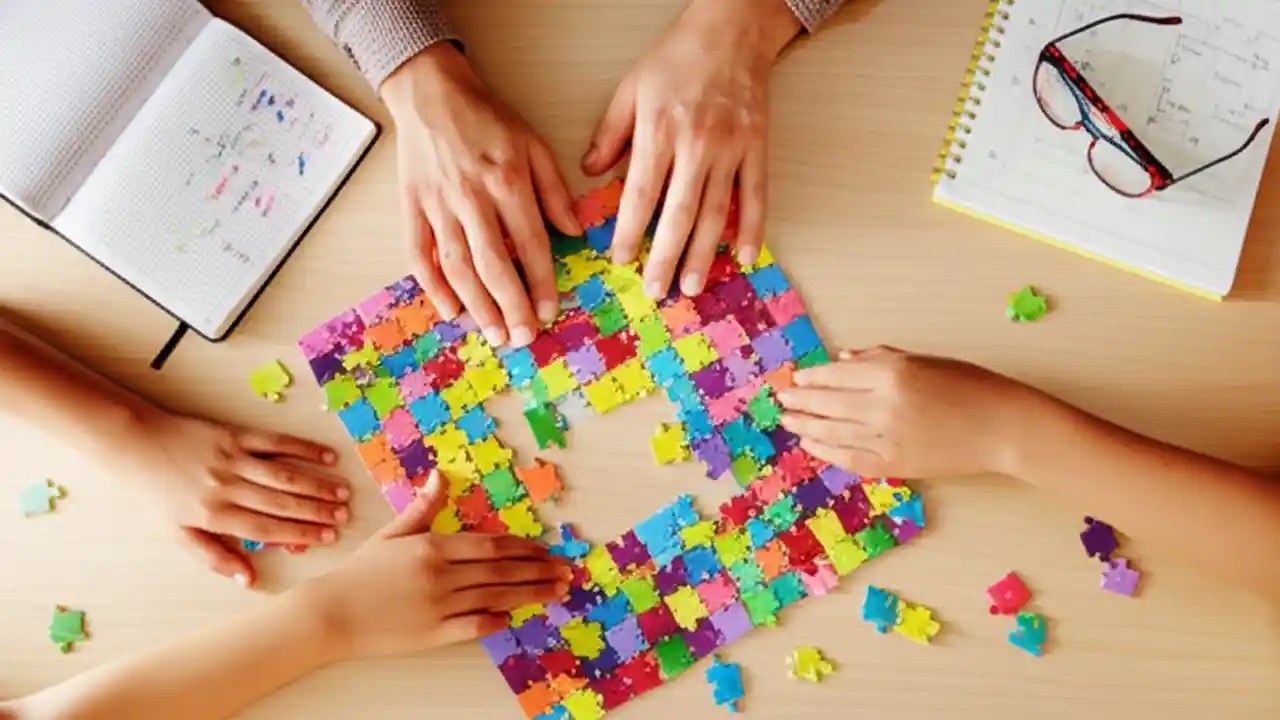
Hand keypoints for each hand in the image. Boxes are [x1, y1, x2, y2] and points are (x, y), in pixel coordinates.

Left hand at [114, 409, 350, 586]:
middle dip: (316, 512)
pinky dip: (303, 449)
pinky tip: (326, 457)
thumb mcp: (178, 533)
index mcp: (213, 516)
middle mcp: (226, 488)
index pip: (266, 529)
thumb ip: (214, 556)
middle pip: (281, 503)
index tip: (326, 538)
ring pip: (284, 475)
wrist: (135, 445)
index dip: (299, 534)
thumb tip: (248, 579)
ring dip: (317, 484)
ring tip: (343, 492)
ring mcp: (232, 459)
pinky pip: (275, 443)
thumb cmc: (157, 492)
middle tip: (344, 517)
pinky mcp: (234, 435)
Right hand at [297, 471, 570, 660]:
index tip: (546, 550)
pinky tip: (515, 615)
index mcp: (433, 546)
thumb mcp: (393, 533)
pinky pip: (475, 626)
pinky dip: (497, 620)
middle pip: (501, 570)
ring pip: (496, 597)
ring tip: (556, 591)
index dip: (524, 548)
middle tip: (566, 571)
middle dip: (538, 570)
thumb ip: (423, 506)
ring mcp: (439, 607)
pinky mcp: (434, 634)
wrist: (332, 613)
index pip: (491, 544)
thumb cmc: (362, 572)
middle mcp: (442, 575)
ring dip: (531, 594)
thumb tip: (441, 474)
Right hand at [381, 44, 581, 347]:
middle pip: (493, 263)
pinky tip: (450, 309)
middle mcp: (472, 197)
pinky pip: (419, 253)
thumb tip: (574, 232)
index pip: (530, 242)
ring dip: (477, 305)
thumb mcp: (534, 145)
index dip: (541, 281)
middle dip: (511, 306)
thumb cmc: (487, 120)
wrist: (431, 94)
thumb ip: (554, 191)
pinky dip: (433, 285)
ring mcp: (438, 205)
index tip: (550, 312)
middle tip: (525, 338)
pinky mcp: (411, 207)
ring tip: (494, 334)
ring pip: (457, 265)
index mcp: (507, 180)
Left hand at [583, 0, 799, 297]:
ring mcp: (731, 149)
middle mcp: (696, 144)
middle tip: (656, 292)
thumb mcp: (630, 89)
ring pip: (717, 211)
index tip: (621, 261)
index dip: (630, 231)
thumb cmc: (675, 60)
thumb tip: (589, 172)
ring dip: (704, 253)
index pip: (641, 193)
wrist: (730, 33)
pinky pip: (755, 195)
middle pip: (679, 212)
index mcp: (659, 131)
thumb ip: (609, 134)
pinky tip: (746, 255)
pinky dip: (753, 228)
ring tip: (691, 286)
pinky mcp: (756, 148)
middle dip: (665, 256)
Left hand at [777, 347, 1037, 477]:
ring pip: (833, 432)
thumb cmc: (968, 386)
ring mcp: (887, 439)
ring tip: (789, 421)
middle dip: (801, 401)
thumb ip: (878, 359)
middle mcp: (884, 406)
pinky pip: (850, 458)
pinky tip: (812, 444)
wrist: (1001, 428)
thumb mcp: (923, 361)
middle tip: (782, 399)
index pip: (836, 375)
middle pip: (828, 403)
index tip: (796, 378)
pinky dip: (827, 451)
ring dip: (806, 426)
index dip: (811, 377)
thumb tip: (839, 361)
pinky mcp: (894, 465)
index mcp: (892, 373)